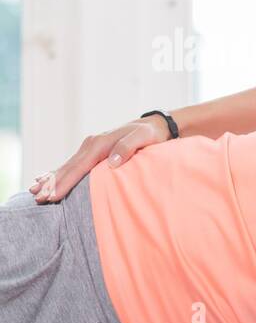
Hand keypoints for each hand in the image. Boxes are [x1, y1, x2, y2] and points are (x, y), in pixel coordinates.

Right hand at [28, 116, 170, 202]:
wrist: (153, 125)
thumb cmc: (149, 134)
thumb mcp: (143, 138)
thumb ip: (128, 147)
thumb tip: (111, 162)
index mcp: (100, 144)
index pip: (78, 167)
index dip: (65, 182)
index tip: (53, 195)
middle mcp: (90, 144)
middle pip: (68, 167)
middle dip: (52, 183)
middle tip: (37, 198)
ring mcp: (90, 146)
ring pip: (67, 165)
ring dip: (51, 178)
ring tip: (34, 191)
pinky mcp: (92, 150)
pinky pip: (73, 163)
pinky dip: (59, 172)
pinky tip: (46, 178)